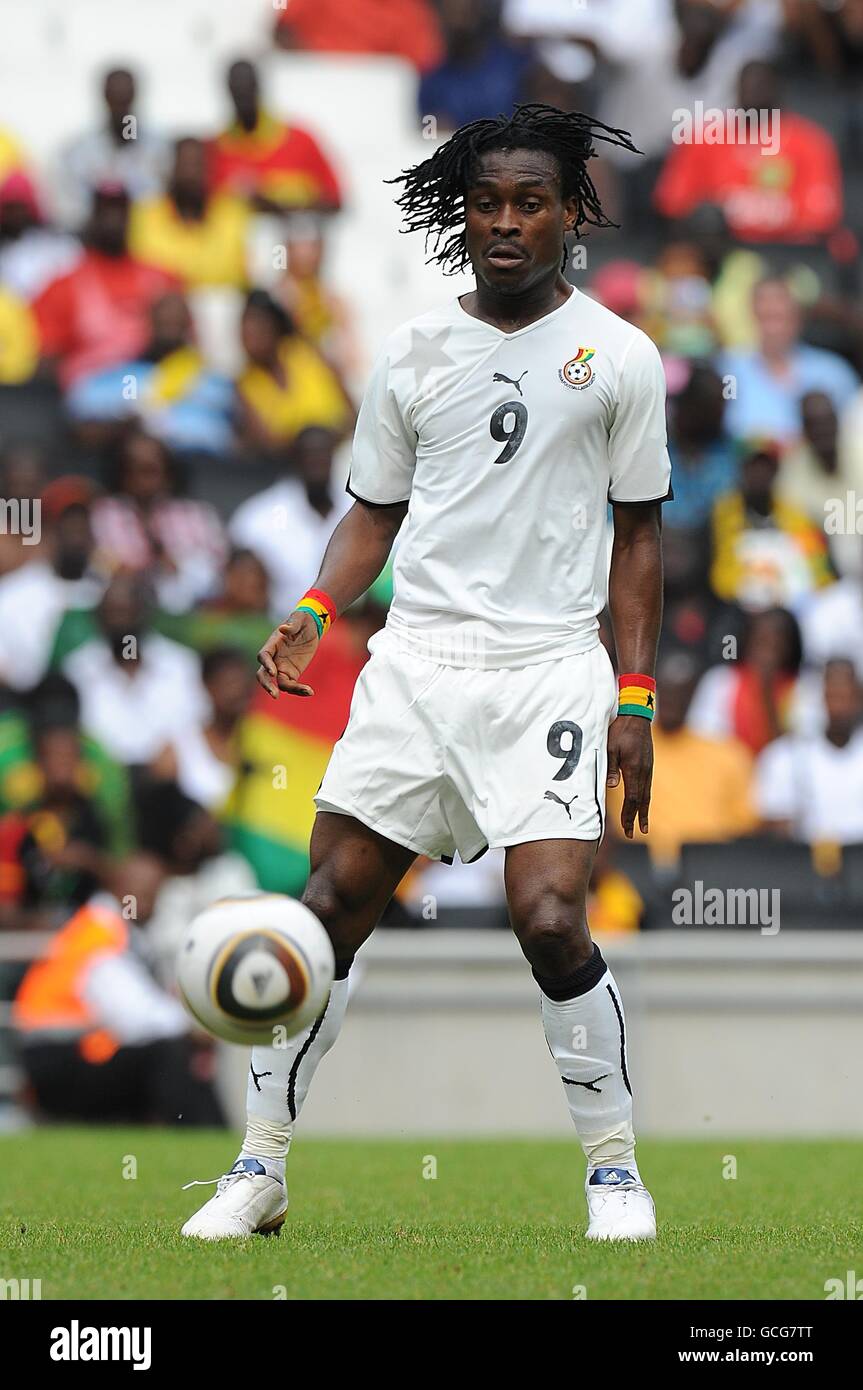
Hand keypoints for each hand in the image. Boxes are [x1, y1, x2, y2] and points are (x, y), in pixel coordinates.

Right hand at [256, 611, 319, 698]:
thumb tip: (283, 629)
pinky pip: (292, 685)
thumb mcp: (300, 618)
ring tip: (307, 691)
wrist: (311, 627)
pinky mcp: (292, 673)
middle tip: (275, 695)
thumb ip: (292, 624)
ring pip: (280, 684)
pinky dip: (300, 690)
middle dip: (267, 685)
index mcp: (272, 644)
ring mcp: (282, 667)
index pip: (264, 656)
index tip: (273, 672)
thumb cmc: (303, 620)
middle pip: (264, 675)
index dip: (266, 664)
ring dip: (290, 690)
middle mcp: (274, 658)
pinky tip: (310, 692)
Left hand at [607, 716, 653, 838]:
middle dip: (638, 818)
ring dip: (644, 811)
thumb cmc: (619, 730)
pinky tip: (642, 804)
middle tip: (635, 833)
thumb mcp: (610, 747)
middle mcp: (644, 771)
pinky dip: (645, 799)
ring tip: (643, 825)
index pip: (632, 798)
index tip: (627, 828)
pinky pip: (647, 786)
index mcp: (634, 769)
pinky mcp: (648, 764)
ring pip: (647, 794)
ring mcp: (648, 767)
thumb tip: (612, 788)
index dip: (629, 814)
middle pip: (642, 800)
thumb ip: (611, 767)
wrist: (636, 715)